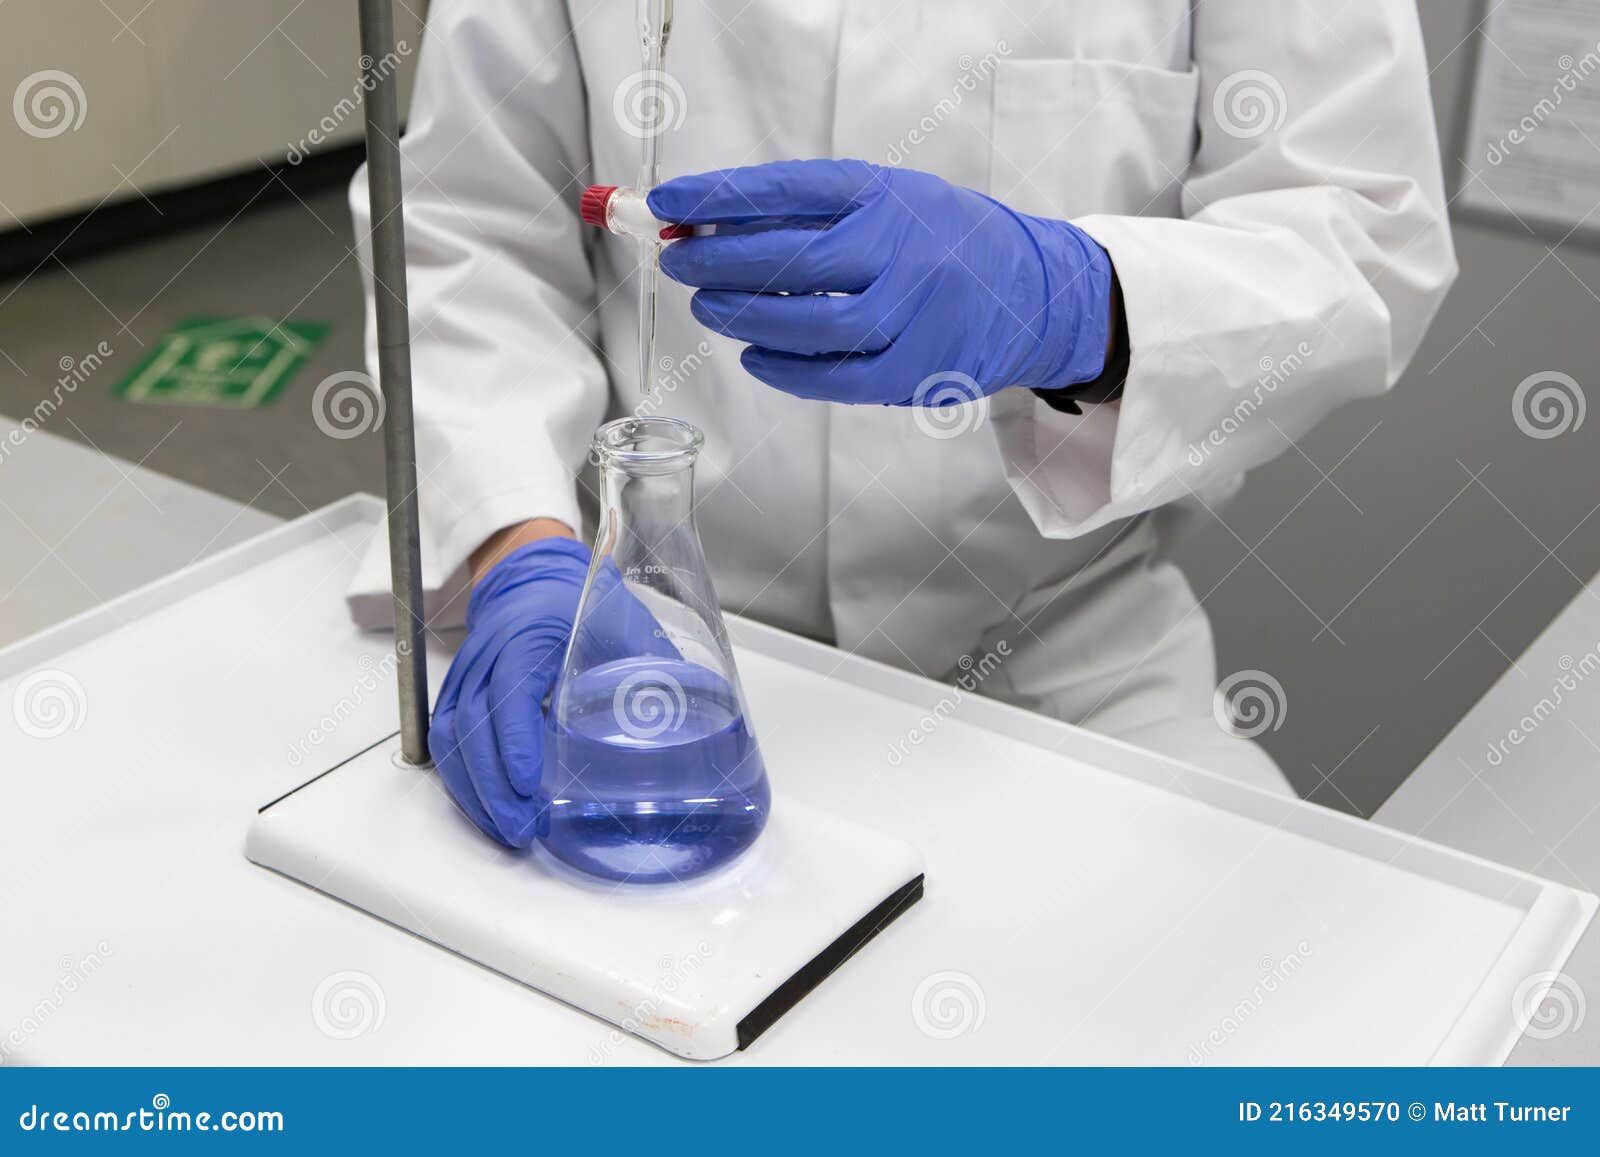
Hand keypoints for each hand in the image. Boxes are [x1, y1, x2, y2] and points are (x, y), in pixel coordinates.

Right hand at [428, 539, 673, 846]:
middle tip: (522, 828)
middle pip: (471, 724)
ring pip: (451, 738)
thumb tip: (682, 720)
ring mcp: (466, 674)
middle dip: (493, 785)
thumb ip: (649, 667)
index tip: (529, 783)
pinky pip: (446, 739)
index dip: (514, 739)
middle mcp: (487, 653)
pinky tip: (489, 808)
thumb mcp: (624, 623)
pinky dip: (462, 779)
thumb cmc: (579, 600)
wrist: (534, 578)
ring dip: (475, 791)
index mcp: (528, 634)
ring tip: (507, 829)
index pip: (510, 690)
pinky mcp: (457, 692)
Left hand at [650, 159, 1113, 405]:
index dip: (720, 197)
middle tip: (679, 261)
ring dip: (745, 317)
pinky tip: (754, 355)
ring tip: (709, 306)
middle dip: (719, 260)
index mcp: (887, 195)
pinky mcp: (916, 369)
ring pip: (812, 324)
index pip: (789, 189)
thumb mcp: (887, 198)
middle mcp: (902, 248)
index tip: (668, 204)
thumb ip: (810, 211)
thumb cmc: (942, 240)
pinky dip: (785, 370)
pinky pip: (837, 377)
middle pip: (793, 259)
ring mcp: (913, 312)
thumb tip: (713, 225)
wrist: (1032, 292)